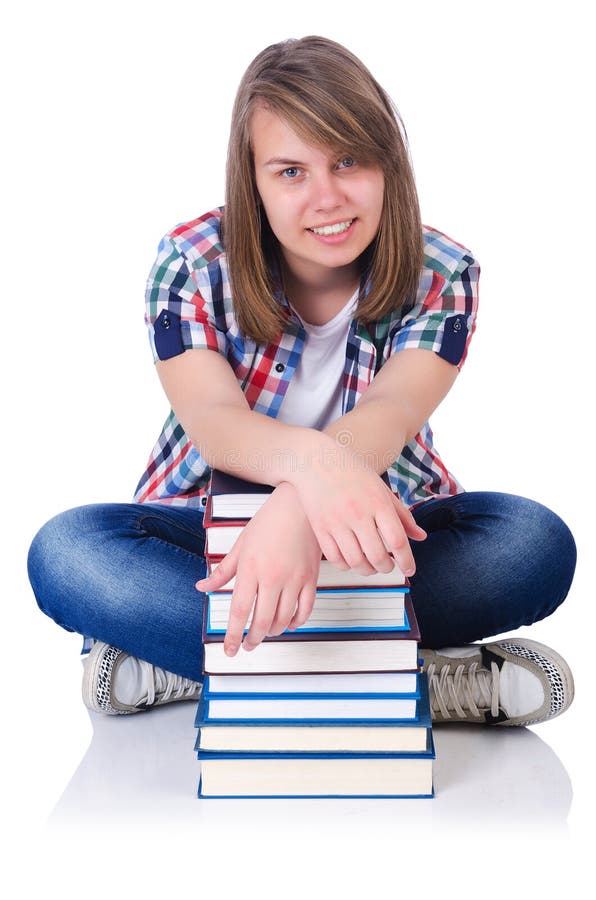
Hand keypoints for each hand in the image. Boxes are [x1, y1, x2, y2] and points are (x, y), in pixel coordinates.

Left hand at [195, 482, 321, 656]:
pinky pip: (305, 610)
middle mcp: (272, 578)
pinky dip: (296, 622)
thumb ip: (222, 571)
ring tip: (265, 632)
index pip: (239, 611)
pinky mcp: (311, 578)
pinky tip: (288, 623)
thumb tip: (202, 587)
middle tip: (246, 646)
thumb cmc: (269, 521)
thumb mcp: (240, 544)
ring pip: (283, 620)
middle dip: (252, 640)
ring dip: (272, 632)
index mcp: (251, 569)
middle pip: (261, 621)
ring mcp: (294, 579)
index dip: (232, 635)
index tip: (229, 650)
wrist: (299, 506)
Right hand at [291, 444, 425, 576]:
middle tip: (389, 567)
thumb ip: (403, 515)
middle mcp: (358, 513)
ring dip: (367, 570)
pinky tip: (352, 560)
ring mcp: (337, 521)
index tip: (409, 570)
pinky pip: (335, 558)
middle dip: (387, 568)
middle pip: (377, 556)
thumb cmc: (353, 473)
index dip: (406, 561)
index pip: (397, 541)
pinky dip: (346, 566)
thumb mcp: (382, 490)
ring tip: (371, 566)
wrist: (316, 460)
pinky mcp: (320, 528)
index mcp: (378, 502)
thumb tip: (421, 537)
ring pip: (356, 561)